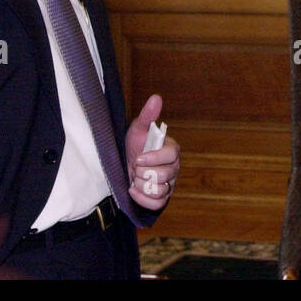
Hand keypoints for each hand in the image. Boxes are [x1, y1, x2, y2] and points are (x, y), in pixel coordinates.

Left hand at [125, 94, 180, 210]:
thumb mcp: (137, 129)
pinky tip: (132, 190)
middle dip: (143, 173)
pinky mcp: (163, 197)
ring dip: (141, 185)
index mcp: (172, 150)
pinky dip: (142, 199)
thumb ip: (148, 115)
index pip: (171, 156)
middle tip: (135, 167)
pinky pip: (157, 203)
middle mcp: (174, 167)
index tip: (137, 158)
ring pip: (160, 190)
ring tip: (134, 178)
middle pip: (164, 176)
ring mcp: (170, 183)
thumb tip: (156, 97)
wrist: (125, 164)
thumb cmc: (134, 145)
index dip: (153, 159)